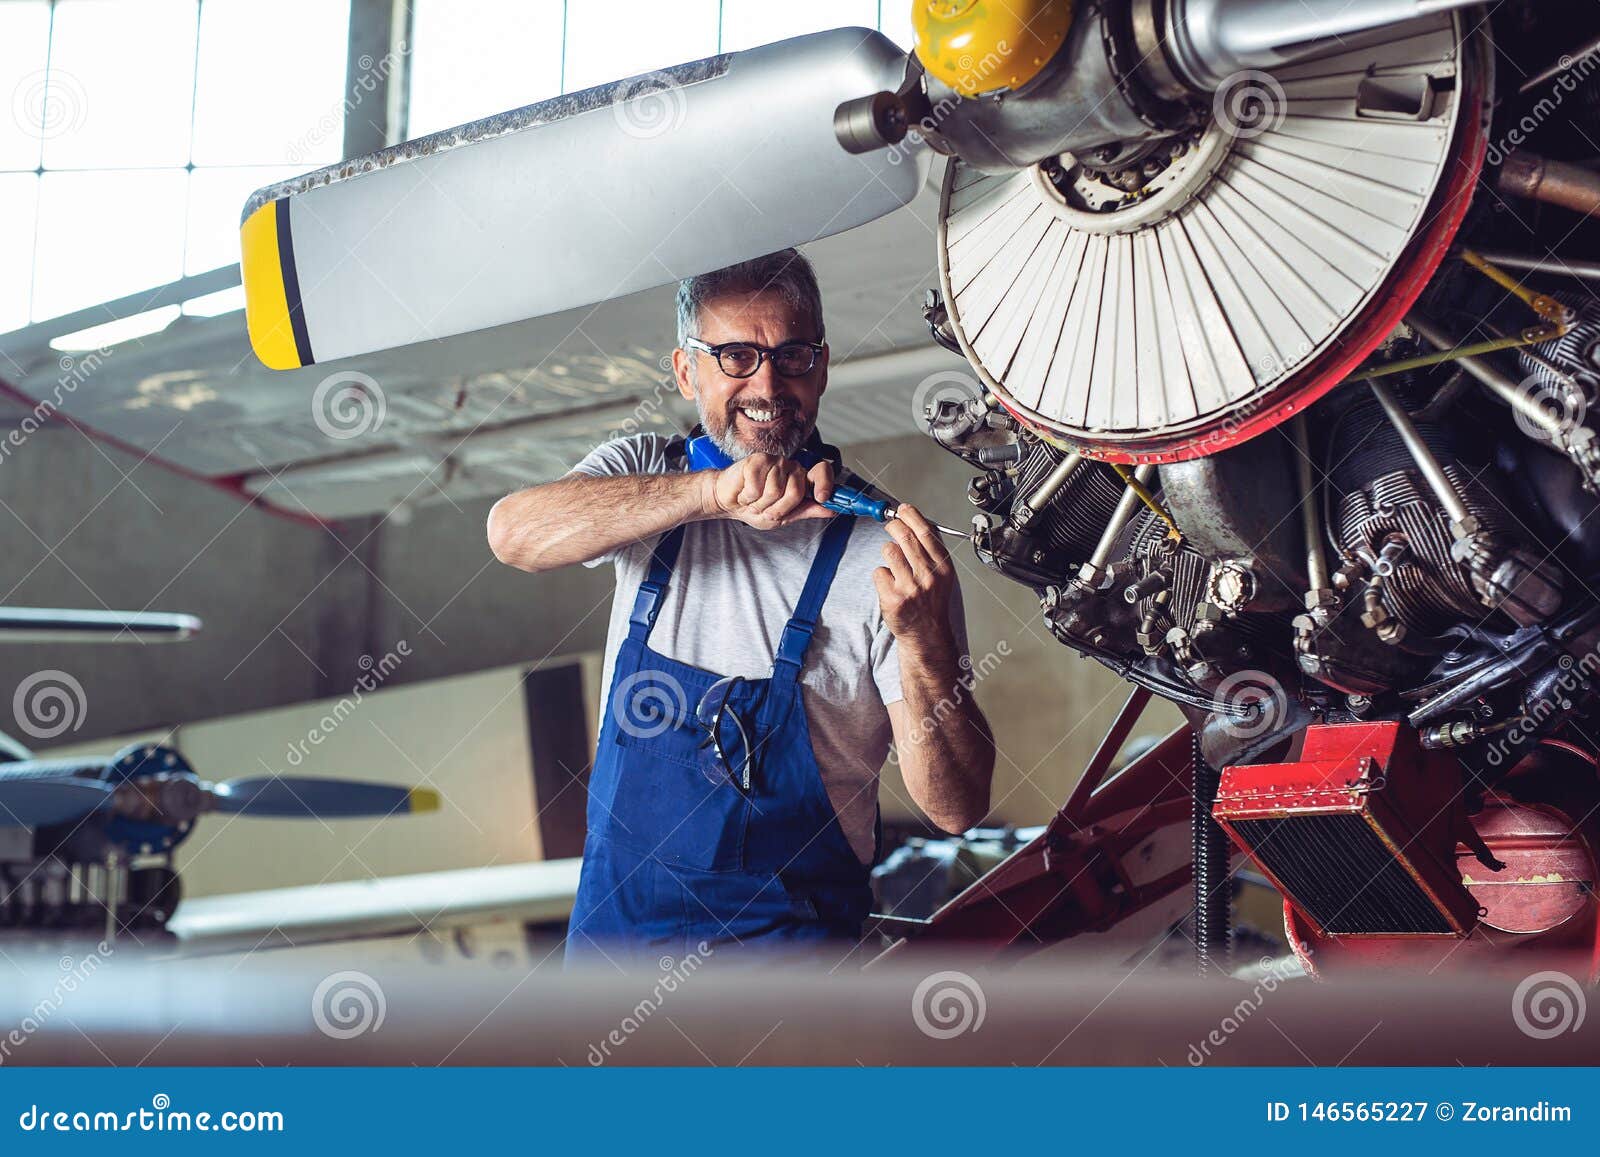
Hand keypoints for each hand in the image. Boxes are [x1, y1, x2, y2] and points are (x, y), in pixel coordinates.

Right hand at [701, 453, 836, 529]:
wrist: (727, 501)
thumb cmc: (754, 507)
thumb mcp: (784, 516)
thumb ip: (807, 510)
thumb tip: (832, 509)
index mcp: (801, 479)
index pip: (822, 472)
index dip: (826, 484)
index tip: (824, 497)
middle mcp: (790, 467)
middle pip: (796, 491)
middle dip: (779, 508)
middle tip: (766, 508)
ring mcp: (774, 462)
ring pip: (775, 491)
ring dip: (761, 504)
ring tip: (754, 500)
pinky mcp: (756, 460)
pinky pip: (758, 488)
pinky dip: (749, 497)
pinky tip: (745, 492)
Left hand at [874, 504, 956, 651]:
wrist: (926, 634)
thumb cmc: (931, 602)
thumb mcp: (941, 575)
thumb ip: (931, 551)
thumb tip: (915, 522)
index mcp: (942, 566)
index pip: (926, 531)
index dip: (911, 515)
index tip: (902, 509)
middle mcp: (928, 575)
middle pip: (904, 536)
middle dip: (893, 525)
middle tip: (890, 525)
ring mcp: (910, 587)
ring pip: (889, 550)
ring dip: (888, 552)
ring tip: (894, 564)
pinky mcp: (893, 597)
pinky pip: (879, 571)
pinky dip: (881, 575)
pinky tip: (890, 585)